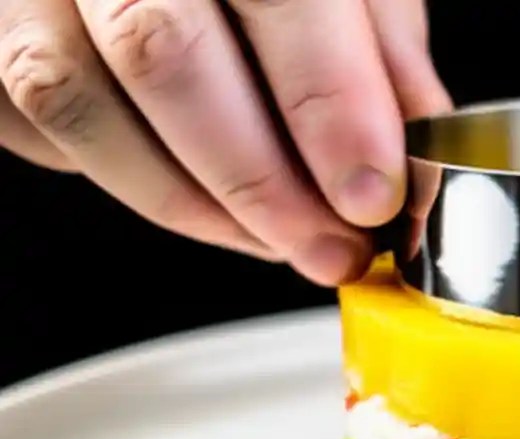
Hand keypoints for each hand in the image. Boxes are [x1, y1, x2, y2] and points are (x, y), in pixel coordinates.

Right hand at [0, 0, 450, 284]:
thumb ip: (378, 45)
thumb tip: (415, 146)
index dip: (328, 104)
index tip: (372, 194)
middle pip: (164, 53)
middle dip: (261, 180)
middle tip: (332, 247)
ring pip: (78, 100)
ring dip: (192, 201)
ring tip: (275, 240)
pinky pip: (32, 126)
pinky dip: (122, 179)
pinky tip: (193, 193)